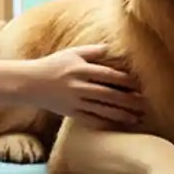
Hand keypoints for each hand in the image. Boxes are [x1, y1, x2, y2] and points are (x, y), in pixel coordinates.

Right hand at [23, 44, 144, 126]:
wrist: (29, 83)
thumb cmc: (51, 65)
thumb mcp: (71, 53)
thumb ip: (91, 51)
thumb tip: (110, 48)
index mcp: (80, 69)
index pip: (108, 75)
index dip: (125, 81)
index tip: (139, 85)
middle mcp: (79, 86)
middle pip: (109, 94)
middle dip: (128, 100)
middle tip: (144, 104)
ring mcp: (75, 101)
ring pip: (102, 109)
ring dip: (121, 114)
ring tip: (136, 118)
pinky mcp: (70, 113)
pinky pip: (91, 119)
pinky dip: (105, 122)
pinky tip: (117, 125)